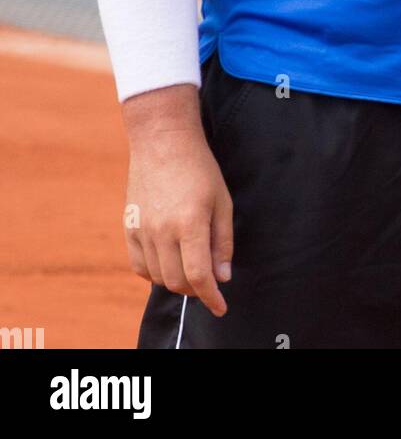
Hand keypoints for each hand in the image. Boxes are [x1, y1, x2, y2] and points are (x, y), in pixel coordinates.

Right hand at [124, 118, 232, 317]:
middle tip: (208, 281)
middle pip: (177, 281)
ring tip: (190, 267)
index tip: (221, 307)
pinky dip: (154, 272)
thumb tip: (223, 277)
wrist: (163, 140)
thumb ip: (223, 241)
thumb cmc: (200, 167)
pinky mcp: (130, 226)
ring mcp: (142, 229)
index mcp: (190, 222)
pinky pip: (139, 265)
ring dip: (176, 280)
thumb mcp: (222, 201)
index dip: (212, 297)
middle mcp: (163, 230)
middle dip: (196, 289)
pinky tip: (168, 262)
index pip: (199, 276)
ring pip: (158, 276)